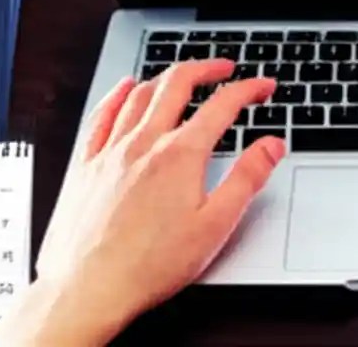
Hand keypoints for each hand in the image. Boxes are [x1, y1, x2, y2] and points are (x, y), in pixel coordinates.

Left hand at [0, 60, 285, 345]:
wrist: (87, 289)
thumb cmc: (149, 265)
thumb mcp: (216, 225)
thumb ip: (248, 178)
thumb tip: (271, 146)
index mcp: (180, 156)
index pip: (223, 105)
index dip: (249, 89)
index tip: (264, 86)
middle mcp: (144, 144)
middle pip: (177, 84)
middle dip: (206, 68)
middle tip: (225, 68)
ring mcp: (110, 152)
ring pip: (140, 94)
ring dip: (166, 76)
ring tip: (183, 74)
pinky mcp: (86, 166)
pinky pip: (101, 115)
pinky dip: (117, 94)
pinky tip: (124, 87)